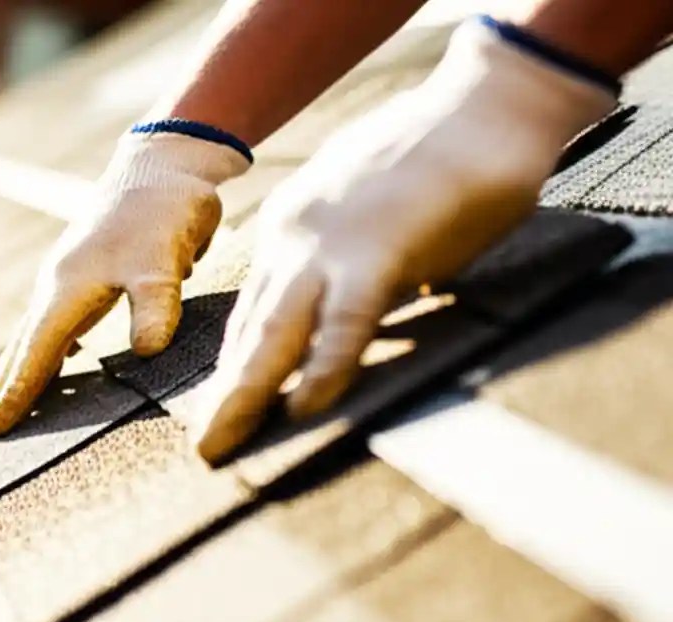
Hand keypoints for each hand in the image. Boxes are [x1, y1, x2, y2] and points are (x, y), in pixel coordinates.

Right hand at [0, 128, 249, 436]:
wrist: (164, 164)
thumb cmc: (162, 210)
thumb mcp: (164, 260)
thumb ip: (156, 305)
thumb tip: (148, 352)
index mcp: (68, 288)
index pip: (35, 352)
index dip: (16, 393)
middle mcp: (60, 287)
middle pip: (22, 349)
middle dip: (1, 390)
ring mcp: (72, 282)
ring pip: (37, 337)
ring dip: (19, 373)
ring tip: (3, 407)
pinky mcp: (91, 279)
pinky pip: (59, 326)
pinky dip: (50, 352)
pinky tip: (61, 365)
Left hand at [193, 17, 616, 463]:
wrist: (484, 108)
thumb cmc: (439, 161)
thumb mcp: (372, 215)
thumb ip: (355, 262)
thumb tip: (367, 303)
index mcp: (291, 227)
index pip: (252, 308)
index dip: (235, 362)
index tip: (222, 405)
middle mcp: (293, 236)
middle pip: (248, 327)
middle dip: (223, 392)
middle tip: (205, 446)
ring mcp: (329, 243)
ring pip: (274, 331)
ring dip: (244, 394)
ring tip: (223, 445)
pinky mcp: (377, 251)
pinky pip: (343, 322)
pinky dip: (324, 368)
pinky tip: (305, 408)